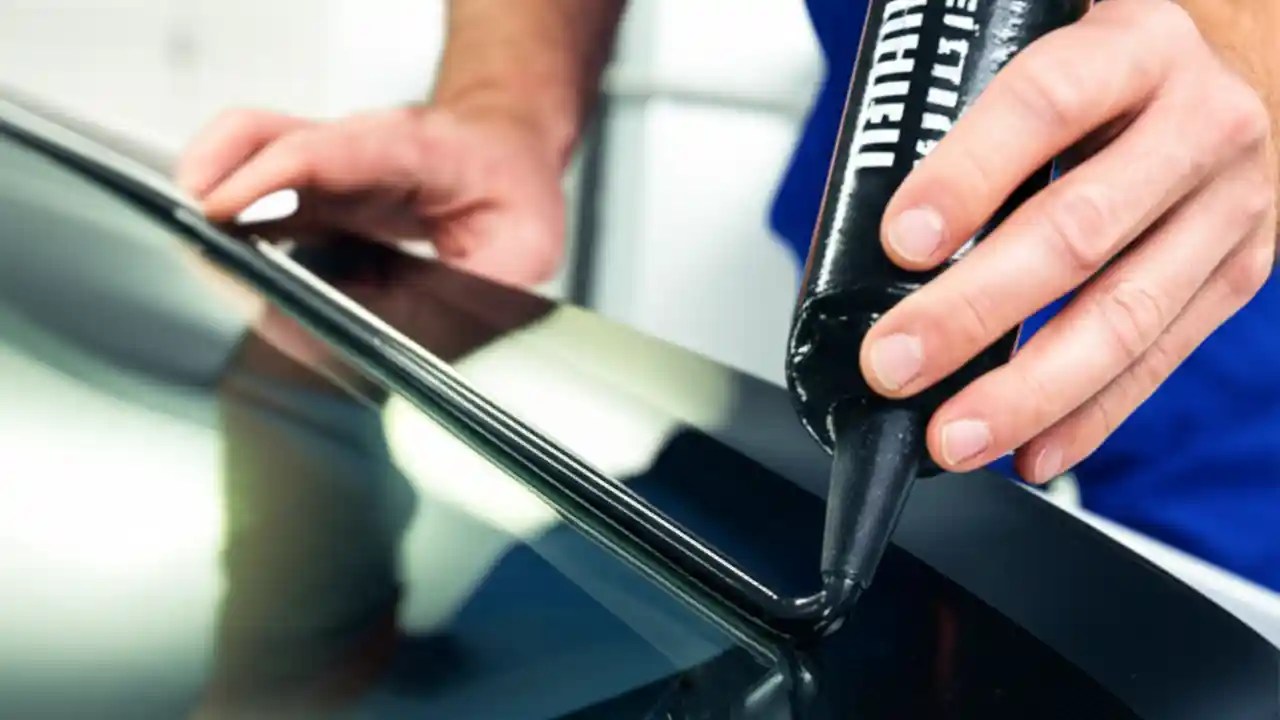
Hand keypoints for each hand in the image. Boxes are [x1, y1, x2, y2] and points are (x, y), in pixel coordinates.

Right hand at [176, 105, 566, 286]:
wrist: (507, 153)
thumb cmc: (514, 192)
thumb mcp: (524, 252)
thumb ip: (478, 294)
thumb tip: (429, 347)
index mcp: (415, 152)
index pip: (326, 151)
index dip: (268, 177)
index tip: (223, 210)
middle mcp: (359, 148)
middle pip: (263, 137)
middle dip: (217, 185)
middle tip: (202, 247)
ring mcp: (329, 161)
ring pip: (245, 148)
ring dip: (211, 194)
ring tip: (205, 258)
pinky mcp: (311, 183)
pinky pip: (252, 182)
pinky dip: (227, 217)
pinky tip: (231, 264)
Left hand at [861, 0, 1277, 482]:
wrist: (1249, 57)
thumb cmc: (1125, 57)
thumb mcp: (1058, 33)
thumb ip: (979, 103)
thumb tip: (866, 199)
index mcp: (1134, 46)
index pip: (1044, 105)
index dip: (968, 176)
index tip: (900, 240)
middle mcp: (1197, 124)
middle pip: (1078, 231)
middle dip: (974, 312)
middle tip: (895, 362)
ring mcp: (1227, 208)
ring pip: (1124, 315)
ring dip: (1028, 391)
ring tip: (954, 434)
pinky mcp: (1236, 273)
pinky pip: (1158, 359)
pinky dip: (1088, 416)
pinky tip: (1030, 450)